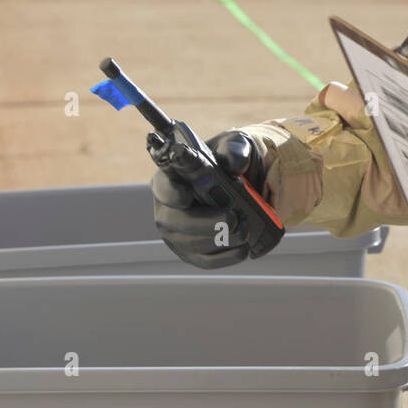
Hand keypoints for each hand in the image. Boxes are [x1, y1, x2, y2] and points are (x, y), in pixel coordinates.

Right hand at [151, 130, 266, 269]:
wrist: (244, 183)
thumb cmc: (229, 161)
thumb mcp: (235, 146)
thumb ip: (234, 150)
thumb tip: (234, 165)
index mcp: (170, 178)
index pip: (162, 186)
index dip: (171, 192)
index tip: (186, 196)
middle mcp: (167, 209)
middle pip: (174, 222)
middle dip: (204, 223)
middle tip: (232, 218)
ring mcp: (177, 234)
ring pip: (190, 244)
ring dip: (220, 239)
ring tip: (245, 227)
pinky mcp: (193, 253)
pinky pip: (205, 261)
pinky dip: (226, 257)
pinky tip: (243, 247)